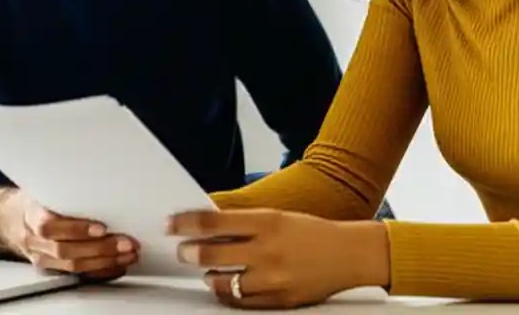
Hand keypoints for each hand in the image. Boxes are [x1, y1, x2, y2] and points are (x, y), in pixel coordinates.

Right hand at [0, 187, 138, 278]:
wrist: (8, 220)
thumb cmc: (32, 200)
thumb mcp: (40, 187)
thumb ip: (63, 186)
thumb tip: (95, 165)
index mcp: (31, 215)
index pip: (50, 226)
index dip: (76, 229)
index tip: (101, 227)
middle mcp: (35, 241)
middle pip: (66, 251)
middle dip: (100, 249)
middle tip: (126, 243)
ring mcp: (43, 258)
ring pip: (74, 267)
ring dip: (106, 262)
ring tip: (128, 253)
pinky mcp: (53, 270)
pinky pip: (79, 276)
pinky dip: (101, 272)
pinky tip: (118, 265)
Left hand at [167, 209, 389, 308]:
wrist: (348, 254)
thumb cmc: (311, 232)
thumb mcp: (277, 216)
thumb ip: (244, 222)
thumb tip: (206, 225)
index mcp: (266, 222)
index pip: (212, 222)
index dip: (185, 224)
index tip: (170, 224)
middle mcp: (267, 250)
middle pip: (210, 254)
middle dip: (189, 253)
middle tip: (183, 251)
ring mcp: (272, 279)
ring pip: (221, 282)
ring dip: (208, 275)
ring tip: (208, 270)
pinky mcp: (279, 301)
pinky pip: (239, 302)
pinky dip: (226, 294)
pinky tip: (225, 286)